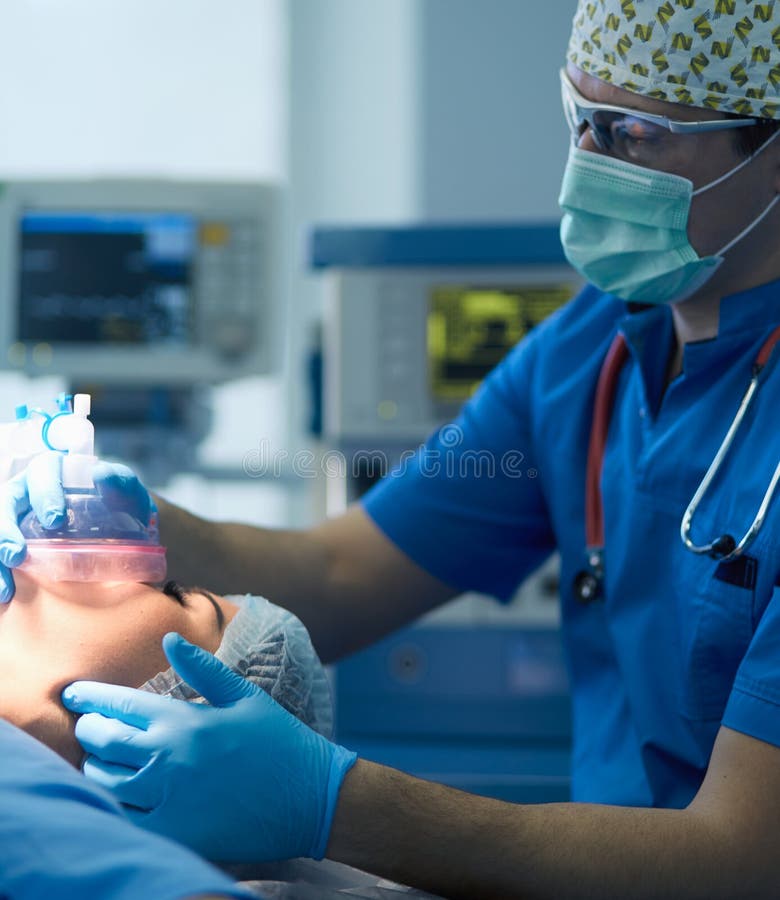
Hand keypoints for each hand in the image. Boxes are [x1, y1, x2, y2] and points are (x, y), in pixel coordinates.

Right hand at [0, 455, 152, 602]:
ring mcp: (16, 516)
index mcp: (53, 470)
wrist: (120, 527)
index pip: (41, 473)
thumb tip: (100, 473)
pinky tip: (5, 596)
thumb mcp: (126, 490)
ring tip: (7, 588)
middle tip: (16, 555)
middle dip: (5, 530)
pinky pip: (0, 554)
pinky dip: (0, 573)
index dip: (44, 495)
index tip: (55, 520)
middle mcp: (26, 490)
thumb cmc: (118, 502)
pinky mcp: (13, 539)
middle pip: (6, 503)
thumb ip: (120, 481)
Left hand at [62, 633, 357, 862]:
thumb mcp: (244, 695)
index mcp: (182, 719)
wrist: (308, 795)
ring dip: (95, 767)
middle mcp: (167, 757)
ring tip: (99, 759)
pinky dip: (111, 804)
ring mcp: (168, 798)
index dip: (89, 697)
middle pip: (103, 742)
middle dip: (87, 730)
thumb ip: (202, 668)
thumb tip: (169, 638)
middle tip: (85, 725)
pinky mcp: (175, 832)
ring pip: (106, 782)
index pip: (119, 704)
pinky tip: (114, 796)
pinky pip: (125, 819)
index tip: (71, 693)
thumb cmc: (278, 740)